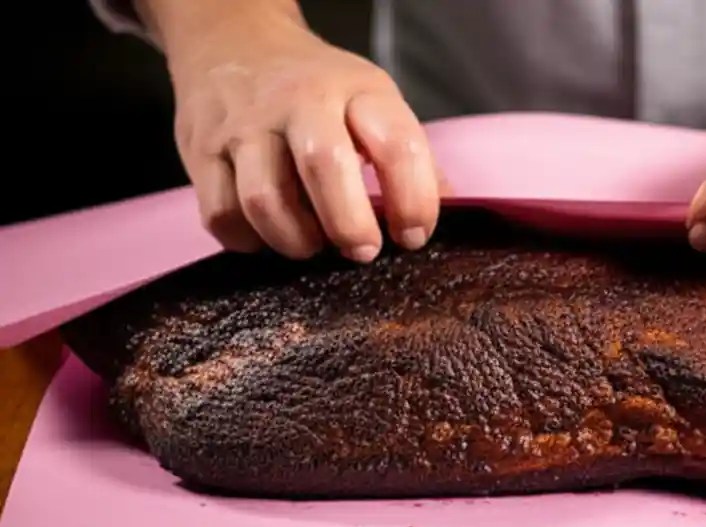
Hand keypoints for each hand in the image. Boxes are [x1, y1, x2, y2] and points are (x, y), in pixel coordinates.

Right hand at [163, 9, 442, 260]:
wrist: (232, 42)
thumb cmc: (318, 89)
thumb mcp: (373, 102)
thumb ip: (411, 156)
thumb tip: (450, 210)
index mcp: (357, 90)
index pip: (396, 144)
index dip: (414, 201)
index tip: (413, 235)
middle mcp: (299, 102)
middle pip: (325, 166)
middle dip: (350, 225)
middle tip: (362, 251)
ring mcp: (245, 125)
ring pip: (264, 197)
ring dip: (295, 240)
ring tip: (312, 245)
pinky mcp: (200, 149)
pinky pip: (221, 212)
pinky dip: (248, 240)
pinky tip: (269, 236)